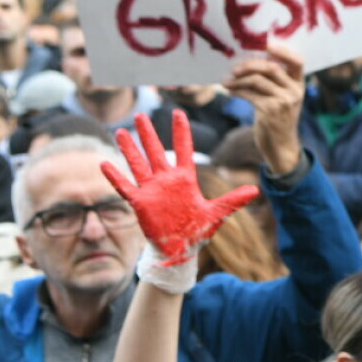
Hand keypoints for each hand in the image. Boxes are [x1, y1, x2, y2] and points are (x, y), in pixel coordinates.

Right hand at [100, 112, 256, 270]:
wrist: (181, 248)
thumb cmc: (198, 229)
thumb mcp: (217, 213)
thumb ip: (234, 200)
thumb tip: (256, 190)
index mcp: (186, 178)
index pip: (184, 150)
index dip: (181, 132)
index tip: (178, 113)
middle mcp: (166, 180)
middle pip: (156, 151)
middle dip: (149, 133)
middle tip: (140, 114)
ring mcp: (151, 189)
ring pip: (138, 164)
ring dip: (130, 149)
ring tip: (121, 131)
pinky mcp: (140, 202)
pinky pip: (125, 186)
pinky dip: (115, 176)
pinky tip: (104, 163)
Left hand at [225, 41, 305, 176]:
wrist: (280, 145)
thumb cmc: (278, 118)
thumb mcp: (283, 98)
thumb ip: (275, 81)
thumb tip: (250, 59)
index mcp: (300, 84)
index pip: (298, 61)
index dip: (283, 50)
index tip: (267, 44)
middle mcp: (295, 91)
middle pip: (272, 67)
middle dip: (250, 64)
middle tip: (234, 67)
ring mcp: (284, 101)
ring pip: (258, 80)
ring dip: (238, 79)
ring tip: (226, 81)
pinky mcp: (270, 111)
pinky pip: (249, 94)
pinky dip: (236, 90)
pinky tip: (229, 90)